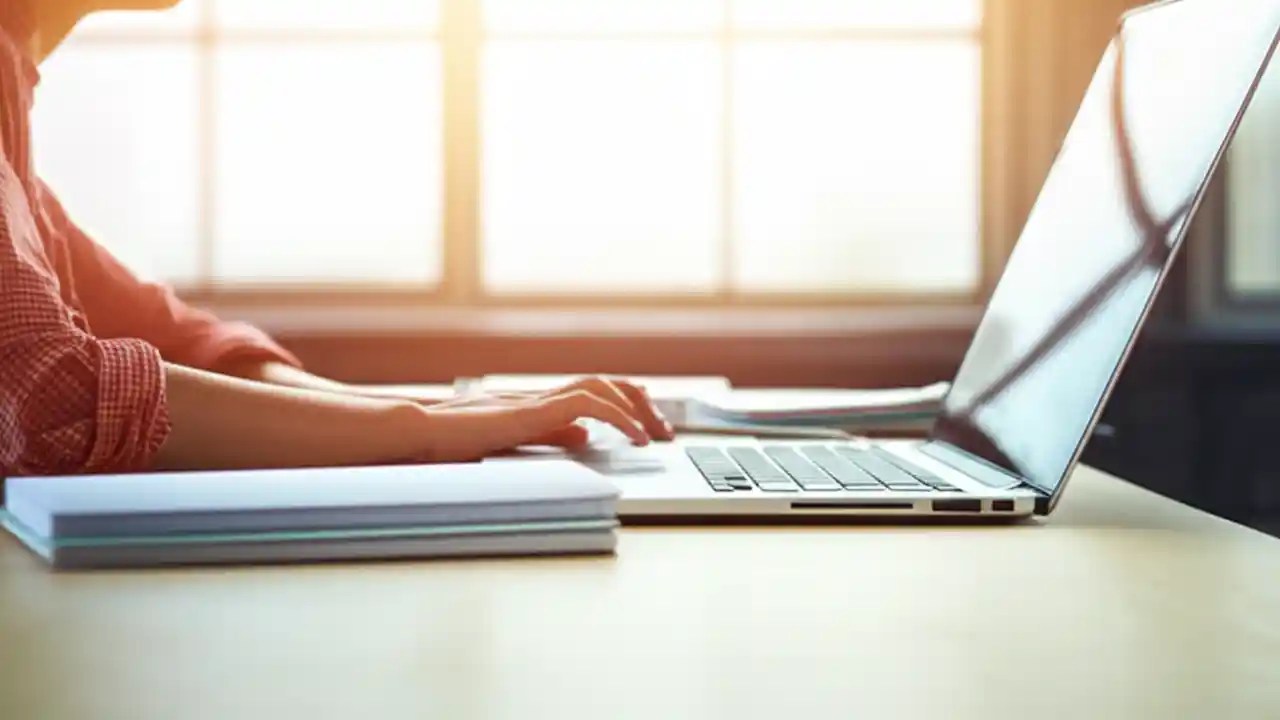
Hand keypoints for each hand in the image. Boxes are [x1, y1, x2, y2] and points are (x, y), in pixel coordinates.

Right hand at [418, 376, 675, 461]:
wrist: (420, 432)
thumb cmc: (454, 439)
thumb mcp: (515, 438)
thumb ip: (549, 434)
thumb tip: (583, 435)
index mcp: (539, 402)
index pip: (596, 391)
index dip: (629, 404)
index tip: (650, 427)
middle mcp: (542, 394)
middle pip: (607, 384)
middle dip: (642, 406)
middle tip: (664, 434)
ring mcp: (536, 399)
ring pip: (600, 386)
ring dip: (635, 409)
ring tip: (653, 436)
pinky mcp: (531, 411)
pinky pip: (586, 402)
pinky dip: (616, 416)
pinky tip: (631, 437)